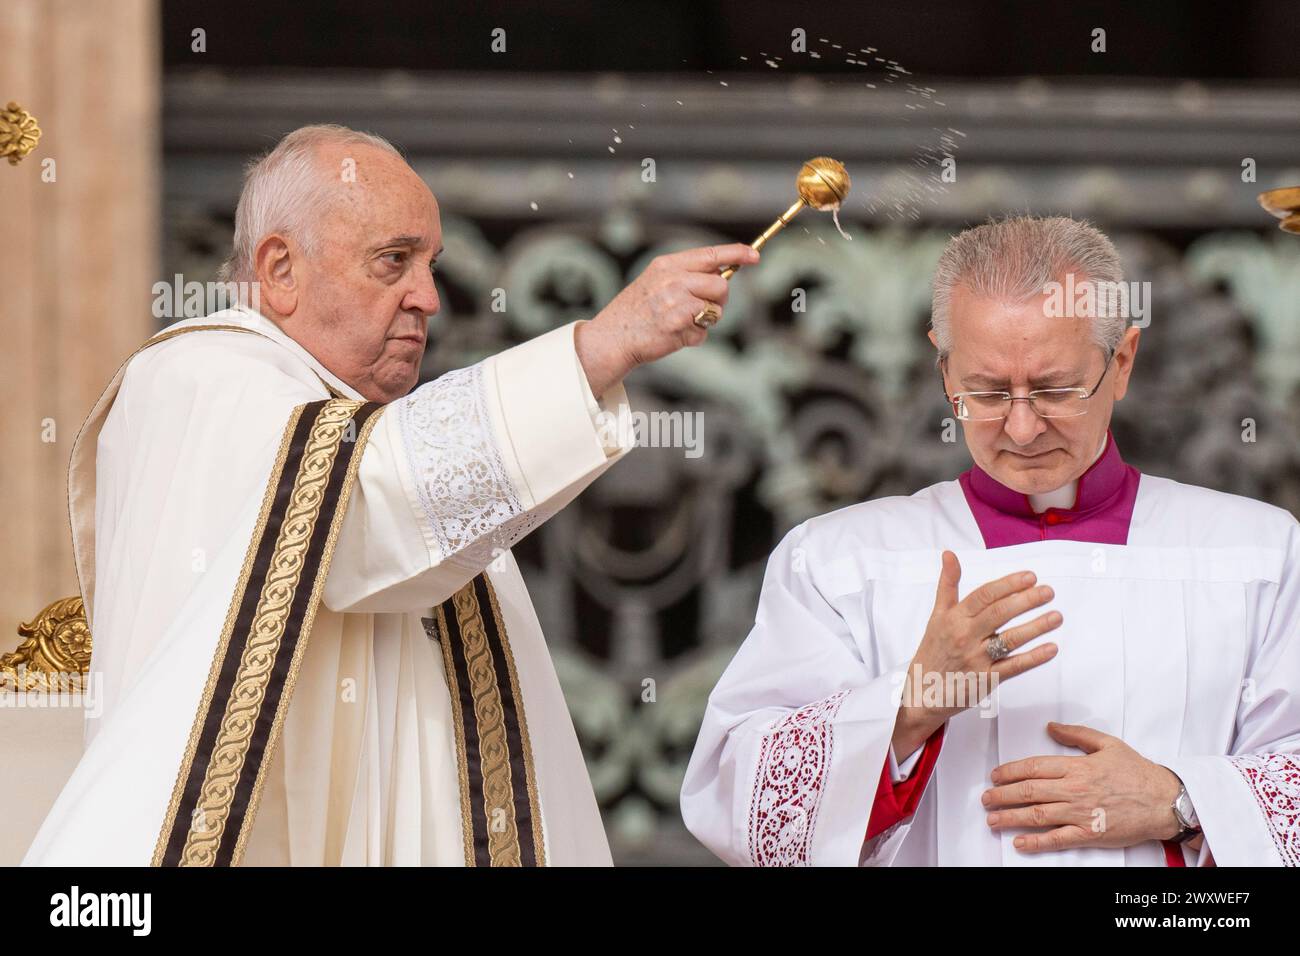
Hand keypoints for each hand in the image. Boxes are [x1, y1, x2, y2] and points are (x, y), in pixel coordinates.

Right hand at [574, 243, 759, 395]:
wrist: (612, 338)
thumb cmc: (636, 312)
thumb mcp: (655, 281)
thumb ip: (685, 275)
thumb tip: (721, 275)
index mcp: (667, 264)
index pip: (710, 254)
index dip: (736, 254)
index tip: (754, 256)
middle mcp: (673, 279)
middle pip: (721, 285)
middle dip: (719, 300)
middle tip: (702, 309)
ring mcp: (676, 302)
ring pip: (716, 310)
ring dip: (706, 320)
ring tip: (681, 322)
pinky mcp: (679, 325)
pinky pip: (703, 332)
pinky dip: (693, 337)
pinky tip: (673, 335)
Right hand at [892, 550, 1061, 756]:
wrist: (922, 693)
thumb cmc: (933, 650)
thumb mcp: (937, 616)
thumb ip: (947, 585)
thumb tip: (949, 554)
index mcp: (954, 618)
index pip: (983, 595)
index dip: (1008, 585)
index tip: (1030, 577)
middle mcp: (964, 636)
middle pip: (999, 614)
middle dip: (1026, 601)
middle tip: (1048, 591)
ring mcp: (976, 659)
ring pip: (1010, 639)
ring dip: (1036, 627)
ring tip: (1057, 616)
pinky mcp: (986, 680)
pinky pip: (1014, 667)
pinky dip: (1034, 658)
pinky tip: (1051, 648)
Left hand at [982, 722, 1184, 852]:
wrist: (1164, 801)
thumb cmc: (1138, 772)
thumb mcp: (1107, 744)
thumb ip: (1076, 735)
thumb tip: (1051, 727)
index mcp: (1076, 767)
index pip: (1033, 768)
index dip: (1010, 772)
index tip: (995, 775)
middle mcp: (1074, 790)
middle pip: (1029, 792)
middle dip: (1002, 795)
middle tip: (986, 798)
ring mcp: (1081, 813)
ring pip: (1036, 815)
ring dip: (1010, 817)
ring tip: (992, 819)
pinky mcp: (1090, 834)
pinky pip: (1057, 838)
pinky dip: (1035, 842)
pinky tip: (1019, 843)